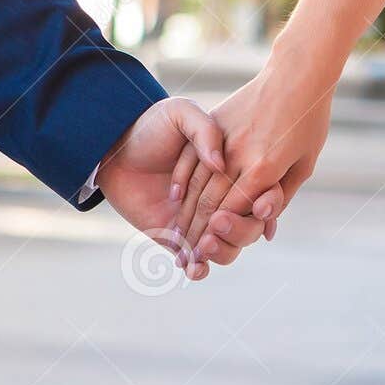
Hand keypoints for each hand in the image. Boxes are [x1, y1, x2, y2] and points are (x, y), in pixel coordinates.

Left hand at [96, 98, 272, 280]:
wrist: (114, 148)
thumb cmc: (152, 127)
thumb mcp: (180, 114)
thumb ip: (204, 131)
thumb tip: (220, 165)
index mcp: (235, 172)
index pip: (265, 195)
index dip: (269, 204)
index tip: (260, 208)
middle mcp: (224, 201)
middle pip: (251, 228)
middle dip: (241, 231)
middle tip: (218, 222)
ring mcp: (203, 223)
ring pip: (229, 249)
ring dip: (221, 251)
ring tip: (201, 243)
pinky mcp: (178, 239)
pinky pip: (197, 263)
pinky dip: (199, 270)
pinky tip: (192, 267)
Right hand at [171, 55, 334, 259]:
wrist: (299, 72)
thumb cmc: (309, 120)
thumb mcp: (304, 164)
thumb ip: (281, 198)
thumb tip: (265, 231)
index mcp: (265, 168)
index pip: (233, 212)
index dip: (216, 237)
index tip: (204, 257)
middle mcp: (241, 155)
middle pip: (211, 202)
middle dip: (197, 233)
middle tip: (187, 255)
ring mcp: (226, 137)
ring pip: (198, 182)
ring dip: (186, 212)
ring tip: (178, 235)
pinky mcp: (216, 122)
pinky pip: (192, 158)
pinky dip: (183, 182)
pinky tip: (176, 200)